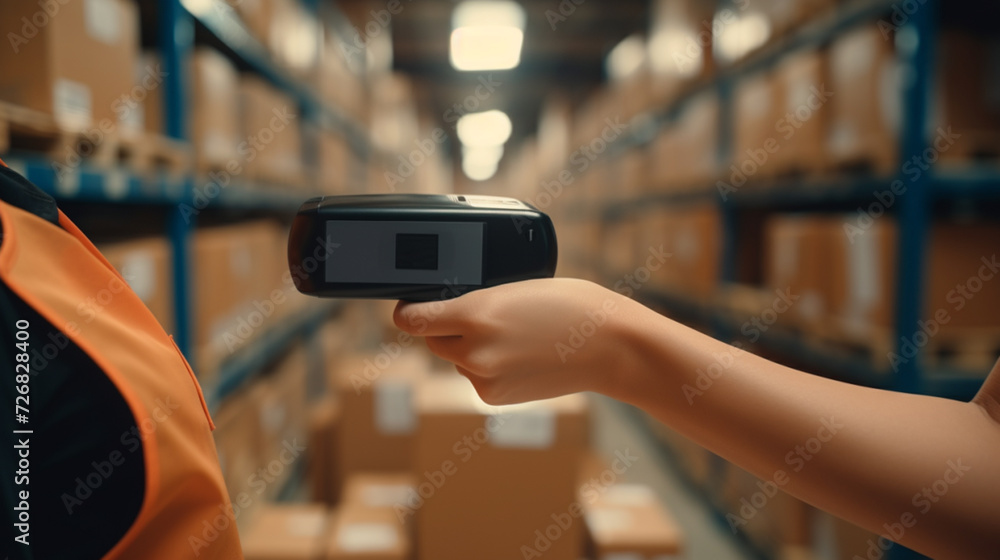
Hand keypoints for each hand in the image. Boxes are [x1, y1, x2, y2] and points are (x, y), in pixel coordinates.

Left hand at [393, 278, 648, 404]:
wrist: (608, 346)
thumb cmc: (571, 305)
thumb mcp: (515, 287)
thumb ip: (474, 300)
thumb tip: (444, 312)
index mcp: (476, 312)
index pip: (413, 319)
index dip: (408, 311)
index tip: (408, 308)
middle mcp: (473, 349)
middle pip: (433, 340)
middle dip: (447, 328)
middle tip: (481, 315)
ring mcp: (483, 377)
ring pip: (455, 359)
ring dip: (469, 348)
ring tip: (513, 334)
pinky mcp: (494, 396)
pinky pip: (475, 377)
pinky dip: (487, 368)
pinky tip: (518, 355)